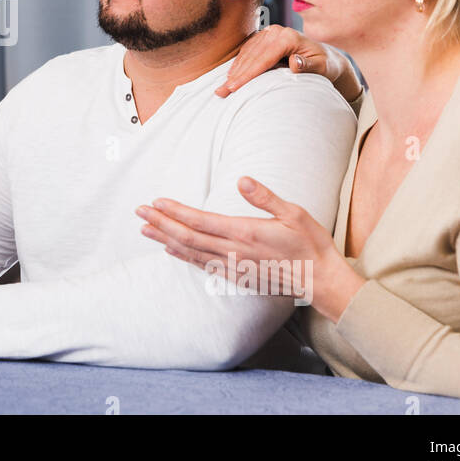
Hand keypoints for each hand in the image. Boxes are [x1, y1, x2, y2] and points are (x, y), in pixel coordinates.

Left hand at [135, 176, 365, 322]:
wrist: (320, 281)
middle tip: (139, 212)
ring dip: (165, 239)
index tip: (155, 201)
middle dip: (161, 223)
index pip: (200, 220)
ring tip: (145, 229)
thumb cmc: (309, 243)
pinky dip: (182, 256)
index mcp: (245, 233)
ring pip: (190, 252)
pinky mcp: (235, 275)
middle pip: (187, 236)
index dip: (175, 211)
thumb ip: (265, 197)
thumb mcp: (294, 213)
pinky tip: (170, 249)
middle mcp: (233, 251)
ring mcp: (233, 266)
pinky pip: (201, 265)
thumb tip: (242, 179)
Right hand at [215, 25, 360, 102]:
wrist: (325, 57)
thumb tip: (295, 61)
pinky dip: (238, 64)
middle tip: (221, 92)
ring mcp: (269, 32)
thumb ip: (308, 66)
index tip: (234, 88)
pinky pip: (247, 50)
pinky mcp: (264, 37)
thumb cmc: (324, 66)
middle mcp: (277, 31)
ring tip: (222, 88)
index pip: (263, 58)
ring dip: (233, 71)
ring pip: (246, 53)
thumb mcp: (322, 68)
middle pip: (251, 56)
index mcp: (288, 37)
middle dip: (235, 76)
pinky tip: (230, 76)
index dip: (247, 74)